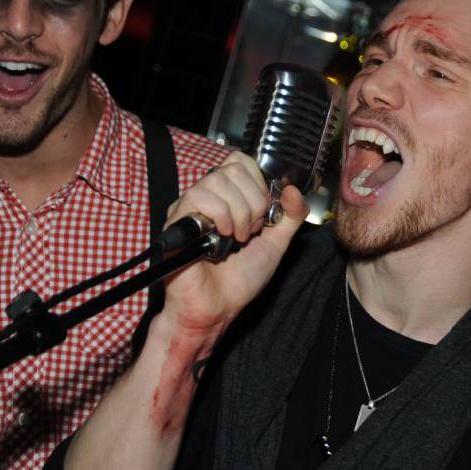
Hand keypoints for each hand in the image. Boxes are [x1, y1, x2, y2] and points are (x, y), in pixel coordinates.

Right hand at [154, 151, 307, 351]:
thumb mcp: (276, 244)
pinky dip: (221, 217)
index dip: (258, 184)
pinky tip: (221, 239)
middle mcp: (207, 197)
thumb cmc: (240, 280)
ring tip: (236, 239)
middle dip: (253, 202)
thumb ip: (290, 216)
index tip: (263, 215)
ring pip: (218, 180)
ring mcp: (190, 207)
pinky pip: (200, 197)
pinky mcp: (177, 220)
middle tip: (251, 231)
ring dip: (239, 213)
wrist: (217, 308)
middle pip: (233, 168)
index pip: (241, 162)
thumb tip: (294, 188)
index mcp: (228, 198)